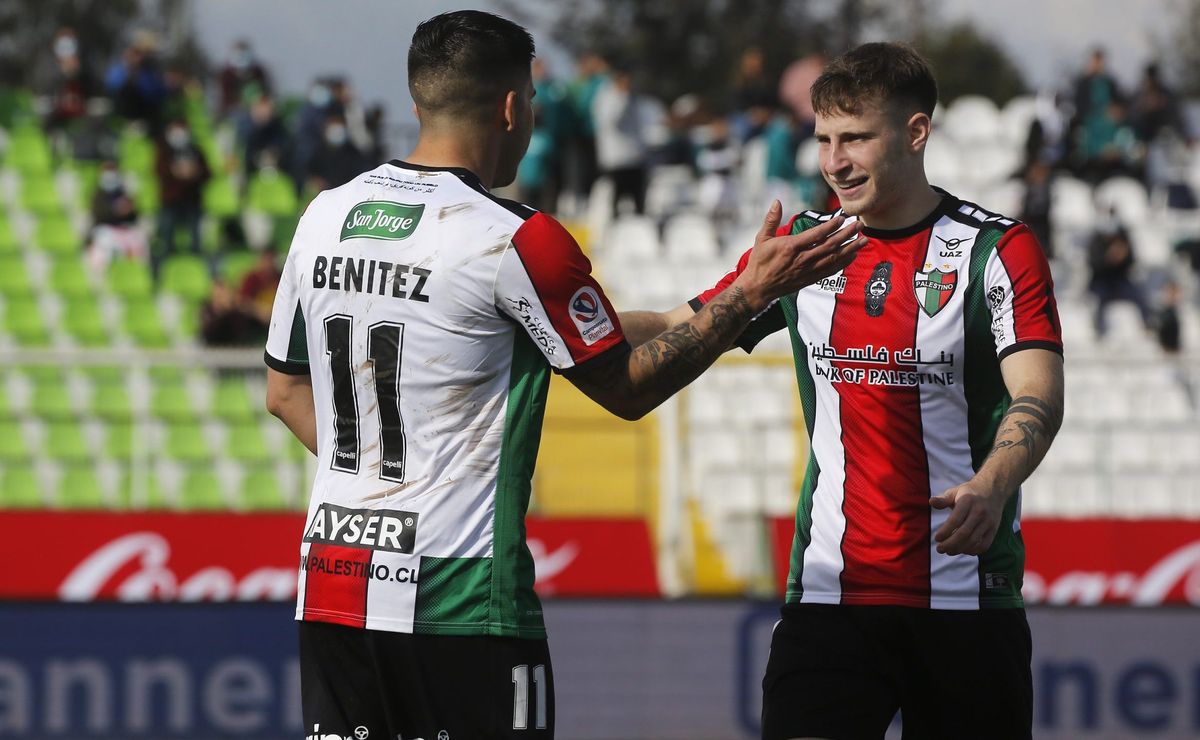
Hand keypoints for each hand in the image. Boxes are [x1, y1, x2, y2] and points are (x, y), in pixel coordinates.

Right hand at [733, 201, 864, 310]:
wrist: (758, 288)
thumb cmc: (759, 262)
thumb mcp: (761, 238)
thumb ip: (771, 219)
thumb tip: (777, 201)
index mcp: (790, 247)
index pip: (816, 235)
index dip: (831, 226)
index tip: (842, 218)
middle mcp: (801, 260)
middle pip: (829, 246)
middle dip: (846, 235)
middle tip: (859, 225)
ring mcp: (807, 270)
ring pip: (833, 258)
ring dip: (850, 249)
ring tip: (863, 239)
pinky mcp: (810, 279)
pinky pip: (831, 270)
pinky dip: (843, 263)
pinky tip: (853, 255)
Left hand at [930, 480, 1007, 554]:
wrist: (993, 490)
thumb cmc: (968, 493)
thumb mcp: (955, 492)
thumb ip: (943, 499)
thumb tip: (931, 502)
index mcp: (968, 501)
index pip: (955, 520)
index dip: (945, 531)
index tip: (936, 538)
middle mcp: (979, 512)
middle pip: (964, 533)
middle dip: (950, 544)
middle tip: (939, 549)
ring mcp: (988, 522)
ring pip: (973, 541)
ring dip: (959, 549)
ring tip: (948, 551)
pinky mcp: (993, 530)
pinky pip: (984, 545)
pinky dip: (973, 551)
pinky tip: (962, 550)